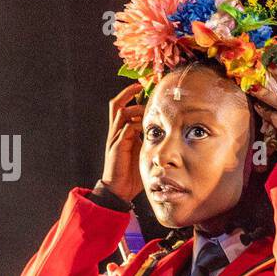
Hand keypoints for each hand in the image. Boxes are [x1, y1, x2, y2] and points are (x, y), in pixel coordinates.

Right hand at [102, 81, 145, 200]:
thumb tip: (162, 129)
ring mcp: (115, 139)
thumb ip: (147, 138)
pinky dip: (135, 125)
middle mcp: (115, 132)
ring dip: (135, 109)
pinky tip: (146, 126)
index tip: (142, 86)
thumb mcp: (141, 150)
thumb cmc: (131, 172)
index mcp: (121, 131)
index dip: (130, 95)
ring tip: (148, 109)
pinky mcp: (117, 147)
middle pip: (116, 104)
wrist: (119, 189)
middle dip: (127, 93)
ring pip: (121, 114)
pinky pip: (126, 130)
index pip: (122, 106)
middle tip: (140, 86)